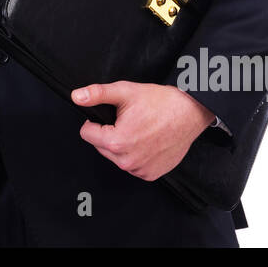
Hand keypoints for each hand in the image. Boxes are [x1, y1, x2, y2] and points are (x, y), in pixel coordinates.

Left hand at [71, 81, 214, 181]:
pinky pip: (132, 166)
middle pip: (100, 146)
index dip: (95, 122)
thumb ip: (97, 94)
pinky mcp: (151, 174)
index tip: (109, 116)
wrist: (190, 112)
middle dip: (108, 133)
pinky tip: (147, 141)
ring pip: (116, 157)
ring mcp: (140, 170)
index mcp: (117, 142)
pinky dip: (135, 154)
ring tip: (139, 130)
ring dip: (121, 146)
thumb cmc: (161, 102)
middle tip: (128, 120)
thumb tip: (77, 96)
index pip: (87, 134)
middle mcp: (127, 161)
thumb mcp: (125, 91)